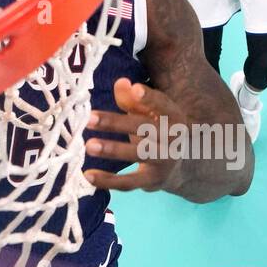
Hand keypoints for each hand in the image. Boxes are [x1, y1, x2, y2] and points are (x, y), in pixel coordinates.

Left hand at [83, 77, 186, 192]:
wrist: (179, 166)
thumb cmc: (155, 130)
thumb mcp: (147, 112)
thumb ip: (132, 98)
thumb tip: (121, 83)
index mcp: (172, 116)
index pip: (162, 104)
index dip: (150, 98)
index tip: (136, 89)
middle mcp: (172, 138)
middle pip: (143, 128)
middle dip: (115, 123)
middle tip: (89, 118)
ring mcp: (164, 161)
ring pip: (138, 154)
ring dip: (113, 149)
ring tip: (89, 145)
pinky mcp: (152, 181)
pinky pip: (129, 182)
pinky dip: (108, 180)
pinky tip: (88, 175)